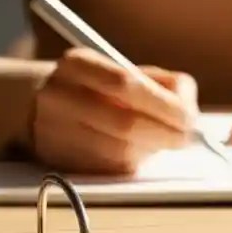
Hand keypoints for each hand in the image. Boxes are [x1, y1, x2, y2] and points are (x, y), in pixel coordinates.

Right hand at [28, 48, 198, 173]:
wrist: (41, 107)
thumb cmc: (102, 89)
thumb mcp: (126, 70)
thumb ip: (162, 86)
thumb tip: (190, 117)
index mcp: (77, 64)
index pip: (125, 83)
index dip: (164, 105)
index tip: (189, 118)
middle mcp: (59, 96)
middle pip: (124, 122)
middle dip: (165, 134)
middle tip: (187, 139)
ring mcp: (55, 132)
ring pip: (120, 151)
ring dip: (150, 149)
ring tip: (159, 141)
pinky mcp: (60, 162)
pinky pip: (110, 168)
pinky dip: (133, 162)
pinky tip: (135, 152)